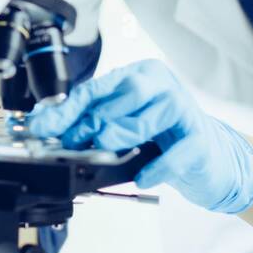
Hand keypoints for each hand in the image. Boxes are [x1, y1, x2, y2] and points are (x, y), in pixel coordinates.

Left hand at [27, 59, 252, 213]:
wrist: (210, 157)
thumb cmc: (161, 137)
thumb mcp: (125, 122)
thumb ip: (94, 119)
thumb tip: (49, 126)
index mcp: (140, 76)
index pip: (97, 87)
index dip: (67, 108)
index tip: (42, 127)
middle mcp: (163, 86)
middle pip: (125, 94)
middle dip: (91, 120)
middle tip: (70, 141)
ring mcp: (185, 111)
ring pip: (148, 118)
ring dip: (120, 136)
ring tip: (102, 149)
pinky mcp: (200, 140)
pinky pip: (175, 153)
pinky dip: (155, 168)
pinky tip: (142, 177)